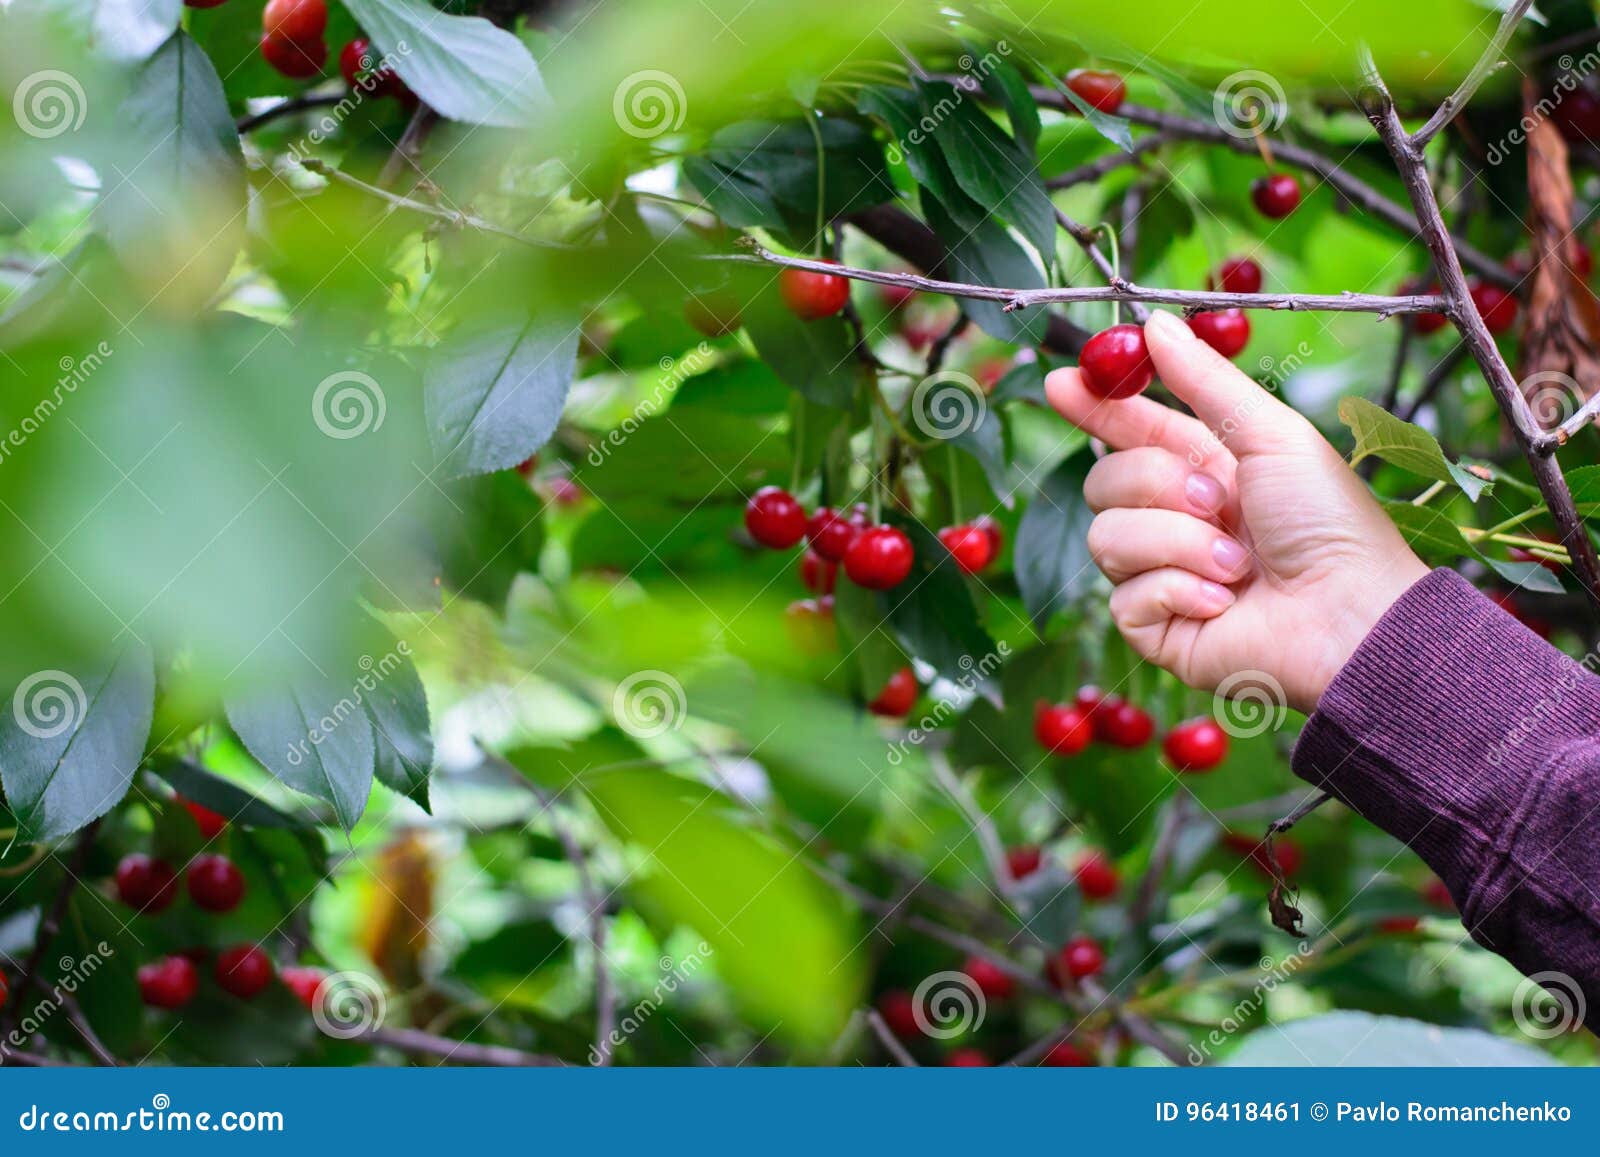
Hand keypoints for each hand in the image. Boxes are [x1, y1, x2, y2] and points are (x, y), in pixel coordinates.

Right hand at [1046, 310, 1429, 714]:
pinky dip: (1178, 591)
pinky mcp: (1155, 628)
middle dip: (1157, 485)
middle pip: (1104, 481)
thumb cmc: (1329, 525)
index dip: (1094, 407)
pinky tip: (1222, 603)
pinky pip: (1124, 597)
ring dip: (1178, 544)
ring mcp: (1162, 575)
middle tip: (1216, 502)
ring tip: (1237, 565)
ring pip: (1106, 537)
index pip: (1129, 431)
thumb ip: (1206, 380)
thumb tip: (1153, 323)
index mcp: (1205, 469)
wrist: (1351, 618)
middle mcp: (1176, 520)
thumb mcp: (1272, 434)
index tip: (1062, 383)